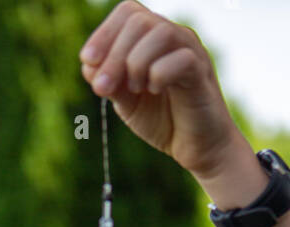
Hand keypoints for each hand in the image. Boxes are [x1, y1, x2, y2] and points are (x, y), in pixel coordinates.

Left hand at [79, 0, 237, 184]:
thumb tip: (88, 65)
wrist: (197, 149)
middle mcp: (174, 37)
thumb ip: (110, 82)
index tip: (87, 61)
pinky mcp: (201, 72)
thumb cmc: (164, 121)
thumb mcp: (127, 102)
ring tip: (135, 89)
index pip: (128, 13)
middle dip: (113, 54)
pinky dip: (159, 74)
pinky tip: (154, 90)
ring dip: (136, 62)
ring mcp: (191, 51)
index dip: (103, 33)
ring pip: (160, 33)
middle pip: (139, 20)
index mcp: (154, 39)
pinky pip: (181, 59)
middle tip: (102, 88)